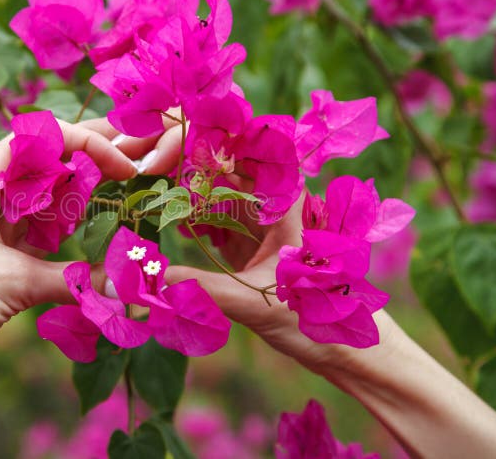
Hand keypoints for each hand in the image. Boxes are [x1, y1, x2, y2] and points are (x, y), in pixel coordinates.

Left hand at [0, 121, 136, 379]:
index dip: (87, 144)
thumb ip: (72, 279)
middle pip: (44, 163)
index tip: (123, 167)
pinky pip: (31, 227)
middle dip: (89, 161)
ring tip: (117, 189)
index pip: (41, 139)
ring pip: (40, 196)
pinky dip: (59, 227)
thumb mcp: (11, 283)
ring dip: (75, 195)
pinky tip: (83, 229)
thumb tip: (121, 285)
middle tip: (134, 158)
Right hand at [79, 119, 393, 374]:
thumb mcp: (253, 301)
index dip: (217, 144)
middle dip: (194, 172)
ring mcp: (264, 232)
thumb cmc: (316, 320)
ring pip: (223, 201)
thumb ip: (197, 289)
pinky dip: (199, 223)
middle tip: (155, 171)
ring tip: (160, 196)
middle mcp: (274, 212)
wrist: (349, 354)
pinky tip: (178, 226)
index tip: (177, 142)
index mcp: (285, 207)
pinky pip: (221, 227)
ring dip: (193, 198)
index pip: (250, 157)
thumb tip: (146, 279)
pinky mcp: (255, 254)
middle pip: (230, 176)